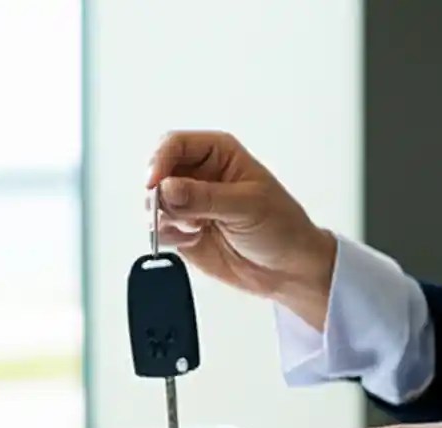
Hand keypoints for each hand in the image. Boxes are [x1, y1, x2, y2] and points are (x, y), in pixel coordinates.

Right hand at [146, 130, 337, 327]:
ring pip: (154, 202)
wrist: (287, 269)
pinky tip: (194, 239)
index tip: (155, 185)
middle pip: (158, 172)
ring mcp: (190, 203)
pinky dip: (169, 236)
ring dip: (165, 217)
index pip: (175, 144)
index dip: (160, 161)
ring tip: (195, 228)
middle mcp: (200, 174)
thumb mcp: (247, 206)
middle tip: (175, 212)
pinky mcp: (184, 230)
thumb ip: (205, 197)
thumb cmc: (281, 227)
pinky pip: (159, 229)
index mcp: (218, 153)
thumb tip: (167, 188)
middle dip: (159, 193)